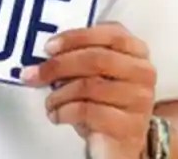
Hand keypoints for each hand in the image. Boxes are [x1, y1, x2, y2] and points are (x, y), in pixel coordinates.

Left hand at [22, 22, 155, 158]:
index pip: (111, 33)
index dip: (76, 37)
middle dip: (59, 65)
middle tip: (34, 74)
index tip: (49, 47)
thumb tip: (46, 55)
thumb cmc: (104, 102)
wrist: (117, 144)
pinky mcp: (128, 126)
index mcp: (138, 52)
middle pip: (96, 59)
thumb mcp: (95, 74)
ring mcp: (139, 100)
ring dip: (59, 94)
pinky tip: (56, 115)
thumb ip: (80, 56)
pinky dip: (63, 112)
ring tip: (49, 102)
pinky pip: (87, 111)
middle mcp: (143, 73)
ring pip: (89, 86)